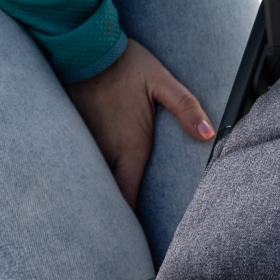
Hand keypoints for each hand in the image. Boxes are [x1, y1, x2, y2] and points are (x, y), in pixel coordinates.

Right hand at [65, 39, 214, 208]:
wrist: (85, 48)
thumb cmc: (126, 65)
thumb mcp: (162, 82)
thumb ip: (186, 108)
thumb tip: (209, 134)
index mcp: (128, 144)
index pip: (127, 193)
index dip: (129, 216)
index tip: (134, 231)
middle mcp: (103, 150)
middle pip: (107, 192)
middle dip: (113, 209)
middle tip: (122, 225)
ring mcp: (83, 145)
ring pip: (90, 181)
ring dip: (98, 192)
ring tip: (105, 209)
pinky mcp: (70, 136)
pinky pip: (77, 165)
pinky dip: (83, 175)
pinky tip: (88, 180)